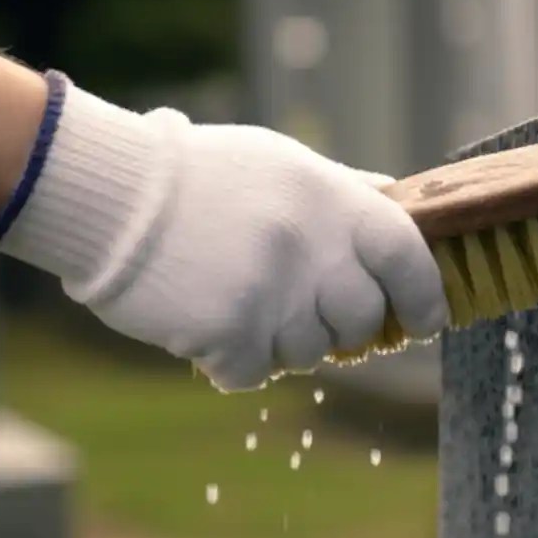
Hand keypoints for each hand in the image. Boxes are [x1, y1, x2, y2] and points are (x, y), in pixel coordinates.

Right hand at [0, 80, 448, 390]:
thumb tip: (397, 199)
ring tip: (242, 301)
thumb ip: (345, 191)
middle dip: (343, 326)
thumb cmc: (200, 175)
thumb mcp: (286, 163)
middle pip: (361, 319)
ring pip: (308, 352)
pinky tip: (208, 322)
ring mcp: (274, 292)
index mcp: (334, 201)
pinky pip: (254, 373)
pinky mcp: (229, 331)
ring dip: (281, 341)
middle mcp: (315, 248)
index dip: (424, 297)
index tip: (426, 321)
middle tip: (309, 312)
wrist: (112, 192)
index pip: (409, 258)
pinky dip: (234, 361)